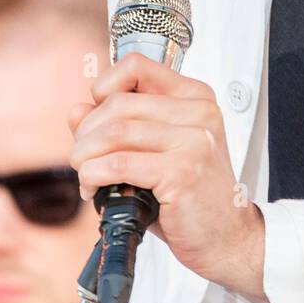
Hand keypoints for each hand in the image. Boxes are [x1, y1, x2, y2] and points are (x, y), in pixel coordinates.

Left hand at [68, 55, 267, 302]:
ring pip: (114, 132)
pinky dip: (93, 176)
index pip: (137, 65)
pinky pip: (118, 163)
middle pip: (118, 103)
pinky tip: (94, 190)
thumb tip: (76, 110)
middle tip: (81, 158)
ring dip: (85, 157)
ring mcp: (195, 140)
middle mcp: (199, 111)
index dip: (105, 85)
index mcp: (195, 97)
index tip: (95, 115)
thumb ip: (118, 126)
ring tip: (86, 175)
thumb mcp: (155, 152)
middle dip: (85, 133)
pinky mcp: (183, 171)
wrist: (227, 237)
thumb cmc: (191, 196)